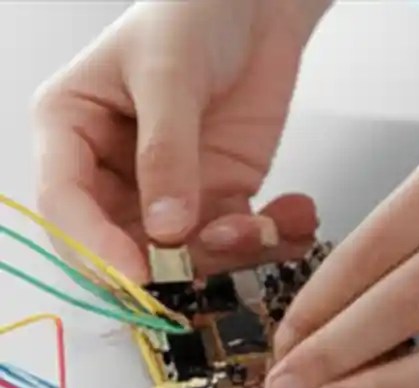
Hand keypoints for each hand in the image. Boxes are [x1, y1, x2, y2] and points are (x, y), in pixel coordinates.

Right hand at [32, 0, 331, 280]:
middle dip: (179, 261)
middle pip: (126, 246)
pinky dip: (272, 241)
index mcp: (71, 132)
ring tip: (272, 225)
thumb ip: (167, 151)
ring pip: (188, 254)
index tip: (140, 272)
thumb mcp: (169, 73)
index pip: (65, 207)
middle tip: (228, 243)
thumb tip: (168, 229)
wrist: (256, 6)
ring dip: (235, 253)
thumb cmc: (191, 16)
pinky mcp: (221, 196)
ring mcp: (169, 190)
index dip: (96, 248)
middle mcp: (113, 173)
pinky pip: (240, 240)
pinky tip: (296, 218)